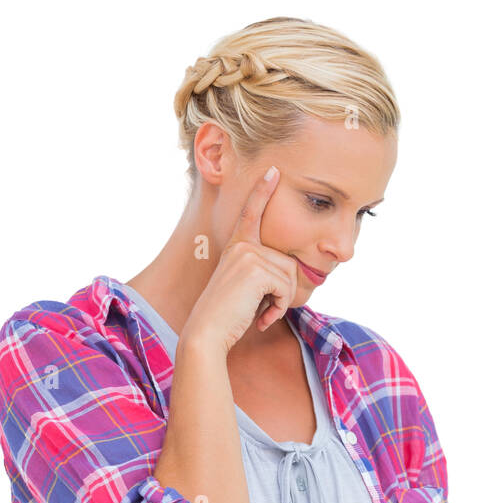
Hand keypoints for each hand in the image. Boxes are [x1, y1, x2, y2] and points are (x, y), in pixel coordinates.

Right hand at [179, 165, 299, 355]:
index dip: (262, 191)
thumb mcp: (246, 289)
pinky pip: (286, 288)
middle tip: (265, 309)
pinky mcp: (256, 269)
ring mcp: (248, 254)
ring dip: (281, 301)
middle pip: (287, 261)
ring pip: (289, 275)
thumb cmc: (227, 317)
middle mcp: (242, 246)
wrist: (207, 332)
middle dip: (283, 291)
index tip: (274, 170)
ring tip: (261, 313)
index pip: (250, 213)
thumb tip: (294, 273)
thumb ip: (263, 274)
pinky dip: (279, 308)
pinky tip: (262, 318)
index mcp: (237, 247)